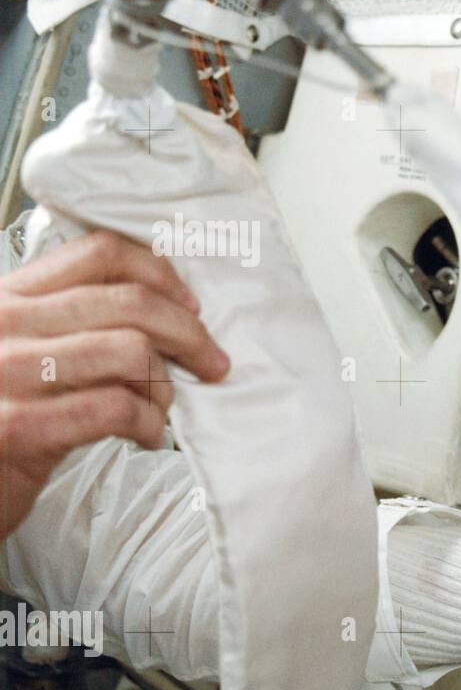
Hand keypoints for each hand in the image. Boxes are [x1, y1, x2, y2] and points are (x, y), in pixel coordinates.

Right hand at [0, 230, 229, 538]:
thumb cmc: (0, 422)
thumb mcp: (22, 356)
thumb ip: (71, 326)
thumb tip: (167, 317)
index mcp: (8, 298)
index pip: (98, 253)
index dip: (161, 276)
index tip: (190, 307)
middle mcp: (4, 324)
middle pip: (128, 302)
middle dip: (188, 334)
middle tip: (211, 362)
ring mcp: (8, 372)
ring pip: (130, 351)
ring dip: (164, 384)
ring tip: (161, 408)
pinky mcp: (19, 426)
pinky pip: (116, 407)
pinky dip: (148, 423)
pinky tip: (146, 437)